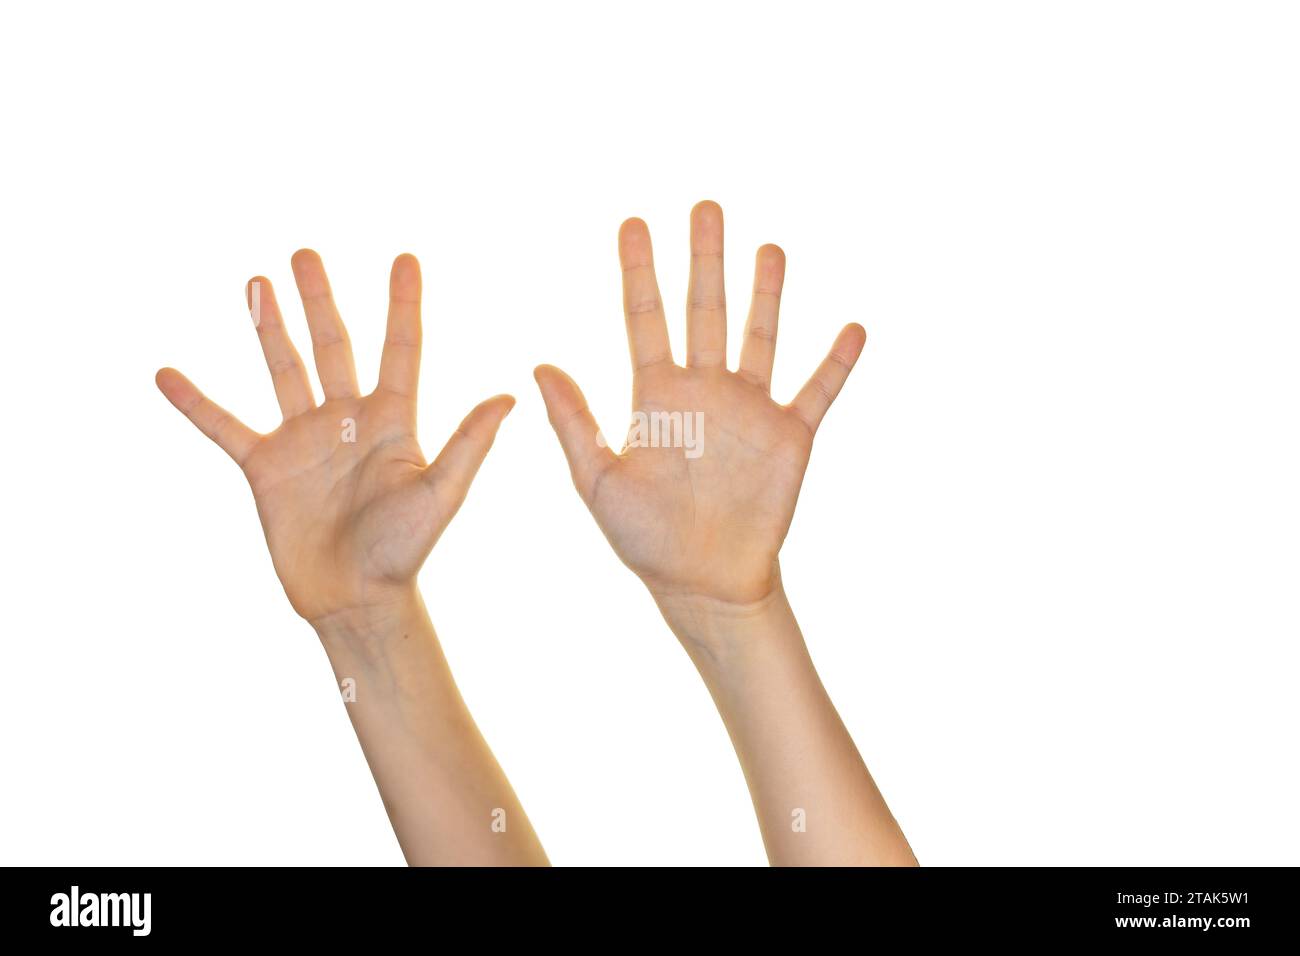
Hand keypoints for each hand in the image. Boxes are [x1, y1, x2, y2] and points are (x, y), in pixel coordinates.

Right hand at [157, 250, 513, 623]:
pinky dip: (196, 403)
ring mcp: (304, 441)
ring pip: (283, 369)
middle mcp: (347, 421)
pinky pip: (224, 426)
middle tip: (306, 253)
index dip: (403, 304)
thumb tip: (510, 397)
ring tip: (256, 281)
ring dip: (268, 326)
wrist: (354, 600)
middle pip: (333, 346)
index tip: (406, 258)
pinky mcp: (265, 467)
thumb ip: (468, 444)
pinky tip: (167, 375)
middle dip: (320, 299)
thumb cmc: (404, 552)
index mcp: (393, 422)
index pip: (401, 349)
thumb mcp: (440, 494)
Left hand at [535, 201, 864, 606]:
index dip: (638, 271)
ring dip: (766, 294)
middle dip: (704, 259)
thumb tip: (538, 364)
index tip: (633, 223)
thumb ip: (574, 423)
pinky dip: (836, 363)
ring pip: (760, 336)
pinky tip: (853, 328)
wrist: (702, 582)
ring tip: (769, 246)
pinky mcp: (790, 437)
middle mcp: (704, 390)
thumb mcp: (597, 481)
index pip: (644, 318)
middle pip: (705, 310)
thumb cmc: (643, 539)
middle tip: (705, 207)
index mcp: (656, 395)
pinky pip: (818, 392)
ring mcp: (750, 410)